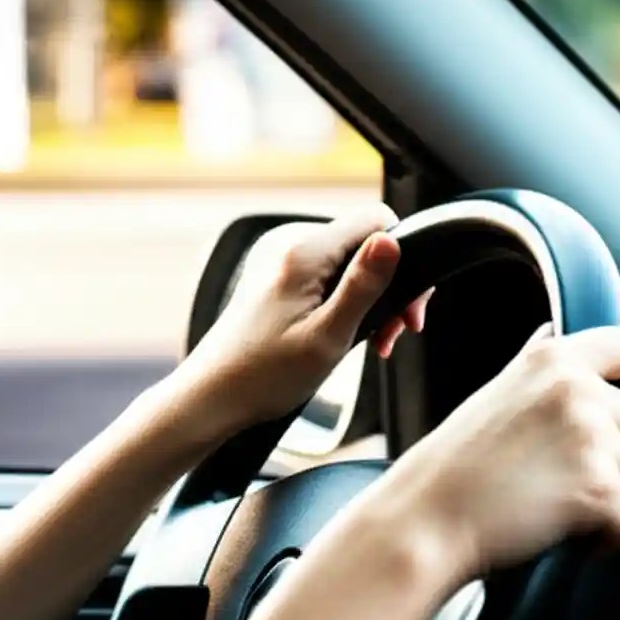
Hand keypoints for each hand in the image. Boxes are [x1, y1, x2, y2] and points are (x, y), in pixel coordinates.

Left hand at [178, 204, 432, 432]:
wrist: (211, 398)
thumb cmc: (264, 376)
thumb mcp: (327, 336)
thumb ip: (362, 286)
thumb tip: (392, 239)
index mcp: (304, 254)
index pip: (375, 221)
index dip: (404, 256)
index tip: (408, 307)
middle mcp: (292, 249)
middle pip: (365, 246)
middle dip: (391, 287)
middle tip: (398, 333)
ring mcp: (283, 266)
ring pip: (350, 267)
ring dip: (373, 302)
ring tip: (378, 343)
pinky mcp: (280, 285)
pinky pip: (328, 282)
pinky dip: (348, 306)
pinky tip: (353, 338)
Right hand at [385, 323, 619, 580]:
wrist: (427, 517)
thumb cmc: (457, 464)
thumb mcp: (498, 389)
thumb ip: (540, 365)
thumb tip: (553, 332)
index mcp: (557, 358)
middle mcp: (580, 389)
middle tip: (573, 481)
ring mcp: (591, 438)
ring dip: (616, 507)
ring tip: (561, 505)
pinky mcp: (598, 489)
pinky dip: (603, 540)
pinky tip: (559, 529)